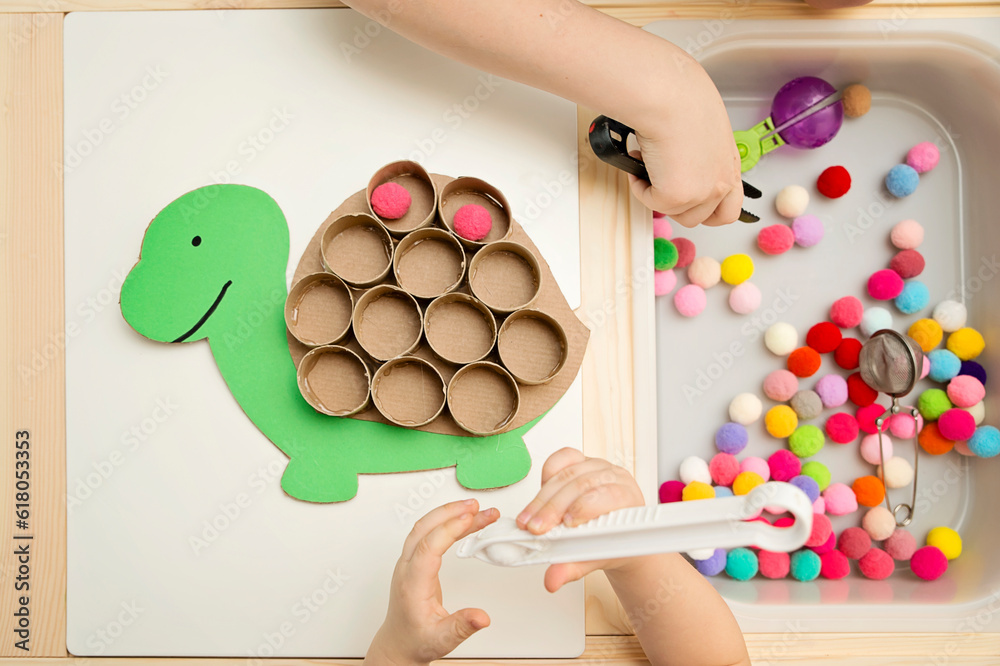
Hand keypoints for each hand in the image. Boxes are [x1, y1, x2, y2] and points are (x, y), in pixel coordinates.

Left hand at [365, 499, 497, 665]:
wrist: (399, 643)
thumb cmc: (416, 640)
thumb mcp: (442, 640)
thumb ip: (462, 626)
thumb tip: (482, 617)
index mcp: (411, 585)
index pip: (427, 548)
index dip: (448, 530)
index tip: (469, 518)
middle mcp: (407, 568)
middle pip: (422, 529)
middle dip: (449, 512)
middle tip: (476, 506)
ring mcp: (409, 562)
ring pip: (425, 527)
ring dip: (449, 514)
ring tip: (478, 509)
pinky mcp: (416, 560)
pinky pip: (430, 534)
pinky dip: (449, 524)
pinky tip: (468, 522)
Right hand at [515, 448, 644, 592]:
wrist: (621, 535)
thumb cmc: (615, 544)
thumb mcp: (598, 559)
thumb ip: (574, 567)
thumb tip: (552, 579)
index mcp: (628, 498)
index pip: (608, 495)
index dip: (584, 507)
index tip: (564, 525)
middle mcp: (615, 478)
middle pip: (582, 484)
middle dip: (553, 507)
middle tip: (535, 528)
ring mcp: (598, 467)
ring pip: (569, 473)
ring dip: (544, 497)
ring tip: (529, 518)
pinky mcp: (582, 463)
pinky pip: (563, 458)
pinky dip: (548, 474)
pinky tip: (539, 493)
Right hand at [629, 59, 743, 227]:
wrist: (668, 96)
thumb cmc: (683, 96)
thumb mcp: (705, 126)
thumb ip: (701, 149)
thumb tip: (680, 154)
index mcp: (730, 163)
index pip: (730, 205)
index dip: (709, 207)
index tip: (691, 200)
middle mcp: (721, 181)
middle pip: (707, 218)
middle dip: (684, 208)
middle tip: (664, 188)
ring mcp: (701, 192)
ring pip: (678, 214)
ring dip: (660, 196)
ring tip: (649, 168)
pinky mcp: (676, 197)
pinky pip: (651, 203)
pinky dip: (640, 186)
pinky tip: (639, 161)